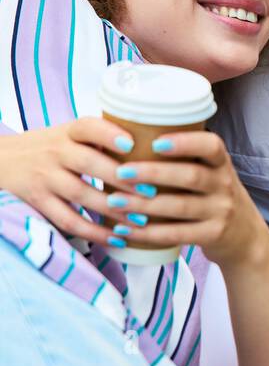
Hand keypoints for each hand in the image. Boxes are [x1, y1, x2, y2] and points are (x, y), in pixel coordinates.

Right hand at [0, 118, 159, 248]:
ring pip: (81, 195)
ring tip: (141, 221)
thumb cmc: (50, 148)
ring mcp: (45, 177)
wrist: (1, 161)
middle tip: (152, 192)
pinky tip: (117, 238)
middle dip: (122, 179)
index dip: (108, 134)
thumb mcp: (69, 135)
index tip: (131, 144)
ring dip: (114, 210)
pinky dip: (94, 232)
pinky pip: (68, 221)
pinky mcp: (39, 202)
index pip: (87, 127)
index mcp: (68, 132)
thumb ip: (101, 140)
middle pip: (89, 164)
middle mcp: (55, 151)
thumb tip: (157, 150)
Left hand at [92, 130, 266, 269]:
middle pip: (191, 176)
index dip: (185, 142)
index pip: (211, 146)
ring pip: (180, 207)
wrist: (245, 236)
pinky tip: (125, 229)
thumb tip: (129, 143)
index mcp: (221, 164)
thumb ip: (184, 160)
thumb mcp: (212, 174)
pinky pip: (178, 234)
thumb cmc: (214, 197)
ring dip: (144, 204)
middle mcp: (225, 185)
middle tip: (121, 172)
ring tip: (115, 201)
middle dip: (153, 173)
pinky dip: (148, 233)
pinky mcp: (213, 235)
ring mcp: (221, 211)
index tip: (155, 142)